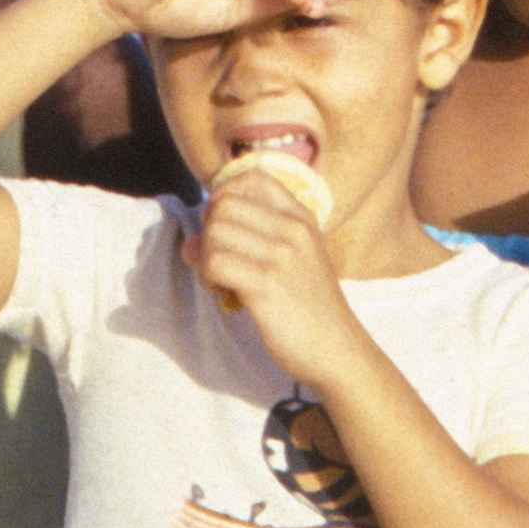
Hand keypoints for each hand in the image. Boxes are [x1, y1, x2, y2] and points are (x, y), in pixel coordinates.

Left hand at [187, 156, 358, 380]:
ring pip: (213, 233)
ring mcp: (281, 256)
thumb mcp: (293, 259)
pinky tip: (222, 292)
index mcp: (301, 217)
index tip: (225, 226)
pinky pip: (214, 263)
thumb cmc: (307, 306)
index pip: (251, 177)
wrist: (337, 350)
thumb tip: (191, 240)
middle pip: (222, 205)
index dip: (224, 196)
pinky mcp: (266, 285)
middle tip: (220, 261)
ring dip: (205, 258)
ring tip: (220, 280)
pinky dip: (208, 277)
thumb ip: (248, 240)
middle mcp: (292, 229)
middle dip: (209, 232)